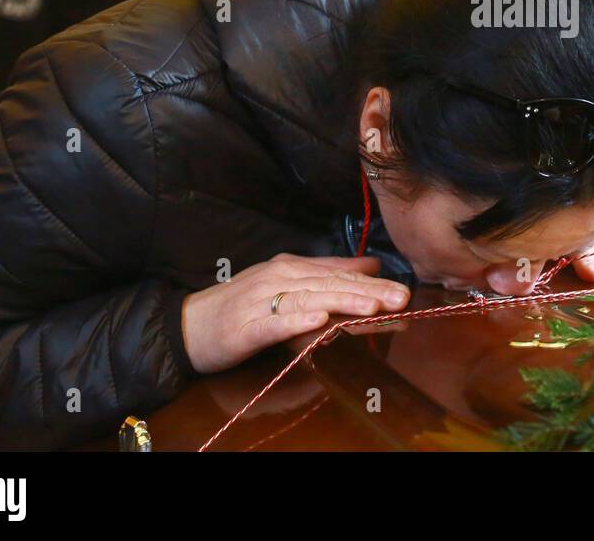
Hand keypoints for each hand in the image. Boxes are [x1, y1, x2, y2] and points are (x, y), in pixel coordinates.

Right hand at [181, 254, 410, 373]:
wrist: (188, 325)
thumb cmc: (242, 305)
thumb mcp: (287, 283)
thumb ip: (328, 274)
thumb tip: (371, 266)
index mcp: (293, 267)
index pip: (340, 274)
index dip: (374, 283)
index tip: (405, 292)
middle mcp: (280, 278)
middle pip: (331, 284)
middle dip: (369, 292)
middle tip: (401, 299)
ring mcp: (262, 302)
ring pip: (309, 300)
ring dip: (341, 302)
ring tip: (371, 307)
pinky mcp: (245, 327)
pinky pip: (274, 323)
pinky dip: (296, 321)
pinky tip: (317, 323)